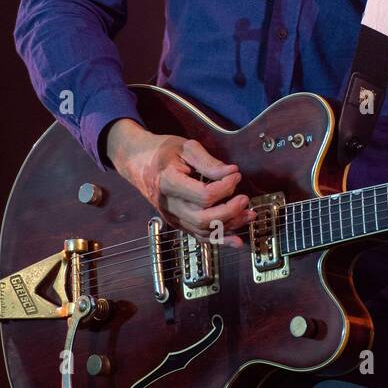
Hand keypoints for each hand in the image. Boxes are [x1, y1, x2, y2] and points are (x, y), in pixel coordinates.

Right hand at [106, 119, 253, 248]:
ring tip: (249, 215)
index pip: (203, 195)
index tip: (236, 175)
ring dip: (229, 226)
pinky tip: (236, 240)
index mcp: (168, 182)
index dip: (225, 187)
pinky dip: (219, 240)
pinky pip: (199, 236)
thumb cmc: (162, 152)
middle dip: (230, 212)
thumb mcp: (186, 147)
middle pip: (203, 218)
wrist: (138, 162)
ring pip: (203, 231)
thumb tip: (232, 172)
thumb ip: (209, 162)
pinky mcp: (177, 222)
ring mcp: (172, 216)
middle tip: (245, 199)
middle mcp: (169, 204)